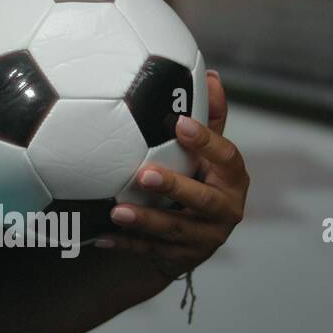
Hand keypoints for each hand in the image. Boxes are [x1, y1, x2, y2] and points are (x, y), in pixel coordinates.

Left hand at [94, 71, 248, 277]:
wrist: (194, 236)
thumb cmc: (199, 178)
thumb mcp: (208, 153)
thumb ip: (210, 119)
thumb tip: (210, 75)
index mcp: (232, 178)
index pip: (227, 157)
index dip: (206, 141)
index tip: (180, 123)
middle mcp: (225, 209)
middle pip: (203, 199)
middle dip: (175, 187)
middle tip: (145, 174)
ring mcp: (205, 237)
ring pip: (174, 229)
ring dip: (144, 220)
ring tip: (117, 211)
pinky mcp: (182, 257)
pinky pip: (149, 250)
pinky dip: (124, 244)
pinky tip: (99, 236)